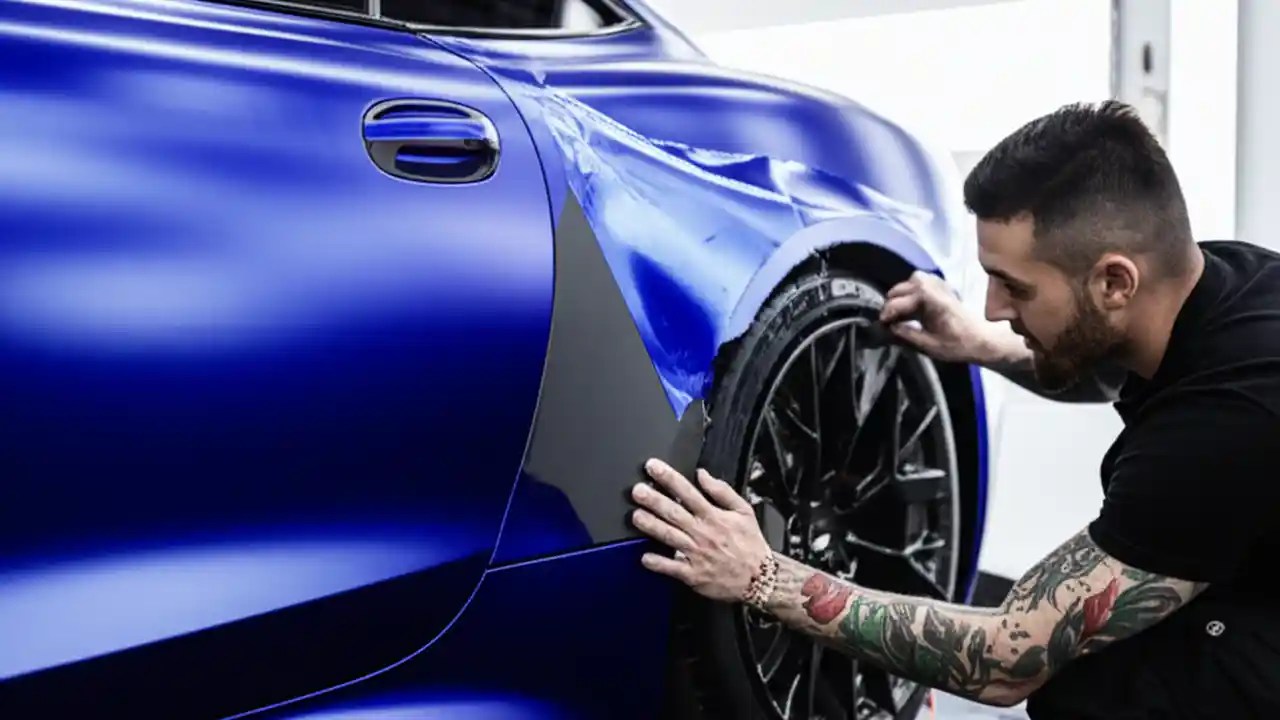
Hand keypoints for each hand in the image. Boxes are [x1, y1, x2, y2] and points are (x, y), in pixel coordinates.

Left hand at [630, 459, 772, 602]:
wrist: (760, 579)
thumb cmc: (751, 545)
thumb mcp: (744, 511)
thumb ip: (722, 491)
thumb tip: (702, 475)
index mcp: (713, 516)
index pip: (687, 492)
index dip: (669, 478)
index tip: (653, 468)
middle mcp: (702, 533)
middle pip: (674, 513)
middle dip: (654, 500)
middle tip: (637, 490)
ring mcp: (696, 554)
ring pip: (670, 537)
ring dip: (651, 526)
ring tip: (636, 516)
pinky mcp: (693, 574)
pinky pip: (672, 568)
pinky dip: (658, 563)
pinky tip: (644, 557)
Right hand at [879, 270, 1021, 365]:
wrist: (981, 340)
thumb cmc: (958, 345)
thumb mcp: (930, 346)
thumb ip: (907, 335)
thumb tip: (890, 327)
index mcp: (933, 302)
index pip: (902, 300)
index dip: (888, 312)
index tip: (882, 324)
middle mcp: (936, 289)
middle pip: (904, 287)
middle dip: (893, 303)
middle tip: (889, 319)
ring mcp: (941, 286)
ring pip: (912, 281)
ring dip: (902, 294)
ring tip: (898, 311)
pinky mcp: (943, 288)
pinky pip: (922, 281)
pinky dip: (913, 290)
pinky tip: (912, 304)